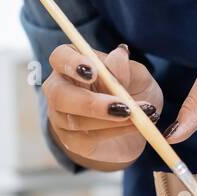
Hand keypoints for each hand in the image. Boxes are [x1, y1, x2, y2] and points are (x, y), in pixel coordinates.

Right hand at [43, 43, 162, 167]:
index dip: (71, 63)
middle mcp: (60, 89)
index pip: (60, 57)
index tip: (94, 71)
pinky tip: (136, 126)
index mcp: (71, 63)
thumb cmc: (132, 90)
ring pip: (76, 120)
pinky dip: (116, 131)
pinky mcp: (73, 141)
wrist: (138, 122)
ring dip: (110, 120)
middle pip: (58, 94)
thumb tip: (119, 55)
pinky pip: (89, 138)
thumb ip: (126, 68)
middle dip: (90, 102)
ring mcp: (62, 117)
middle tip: (122, 106)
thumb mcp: (137, 76)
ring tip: (138, 115)